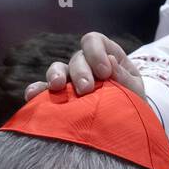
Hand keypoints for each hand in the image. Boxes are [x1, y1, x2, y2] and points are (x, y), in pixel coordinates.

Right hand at [24, 31, 144, 101]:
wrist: (125, 127)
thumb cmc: (133, 105)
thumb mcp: (135, 91)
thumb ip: (124, 77)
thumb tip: (110, 60)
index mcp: (107, 56)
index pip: (94, 41)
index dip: (96, 52)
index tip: (104, 72)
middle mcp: (86, 64)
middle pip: (77, 58)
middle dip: (81, 72)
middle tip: (86, 90)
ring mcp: (71, 79)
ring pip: (58, 69)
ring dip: (56, 75)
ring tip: (57, 87)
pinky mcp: (59, 96)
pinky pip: (44, 90)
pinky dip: (37, 91)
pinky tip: (33, 96)